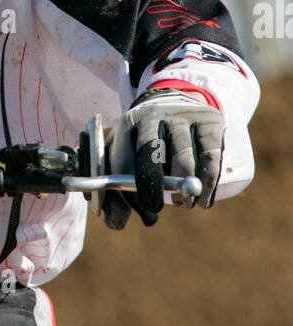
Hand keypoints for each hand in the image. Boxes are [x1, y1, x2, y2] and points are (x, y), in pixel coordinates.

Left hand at [102, 89, 225, 229]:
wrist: (176, 101)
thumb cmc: (144, 140)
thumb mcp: (124, 154)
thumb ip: (117, 188)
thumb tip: (115, 223)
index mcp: (126, 125)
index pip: (123, 161)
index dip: (130, 191)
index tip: (144, 211)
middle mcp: (153, 115)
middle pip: (151, 153)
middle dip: (154, 187)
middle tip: (157, 209)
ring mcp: (183, 116)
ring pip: (185, 159)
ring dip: (185, 190)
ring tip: (184, 205)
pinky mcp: (209, 121)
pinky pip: (210, 157)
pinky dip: (208, 184)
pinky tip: (203, 200)